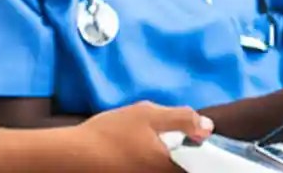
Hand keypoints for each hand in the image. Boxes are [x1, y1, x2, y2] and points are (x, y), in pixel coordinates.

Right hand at [72, 101, 212, 171]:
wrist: (73, 156)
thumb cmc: (111, 134)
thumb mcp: (148, 115)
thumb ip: (182, 119)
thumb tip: (209, 127)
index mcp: (170, 166)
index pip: (199, 162)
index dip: (199, 146)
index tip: (192, 135)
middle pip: (181, 165)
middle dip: (178, 150)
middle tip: (163, 134)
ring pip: (164, 166)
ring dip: (161, 153)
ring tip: (141, 140)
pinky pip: (149, 168)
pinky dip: (147, 159)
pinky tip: (131, 148)